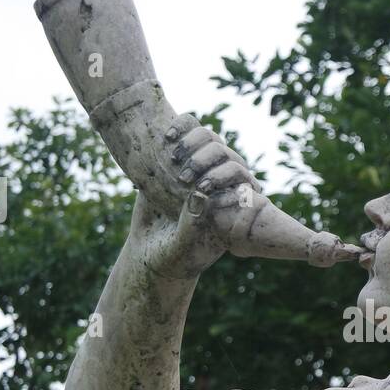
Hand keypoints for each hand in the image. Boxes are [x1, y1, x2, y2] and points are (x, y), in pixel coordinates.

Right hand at [129, 124, 263, 279]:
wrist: (146, 257)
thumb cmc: (169, 260)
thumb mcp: (181, 249)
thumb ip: (192, 224)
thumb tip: (199, 193)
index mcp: (230, 207)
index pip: (243, 179)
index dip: (227, 175)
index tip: (202, 188)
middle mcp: (218, 189)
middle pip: (227, 155)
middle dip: (206, 159)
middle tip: (182, 177)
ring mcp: (197, 176)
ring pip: (210, 141)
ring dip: (195, 141)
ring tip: (173, 155)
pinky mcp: (175, 167)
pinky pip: (186, 137)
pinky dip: (180, 129)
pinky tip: (167, 137)